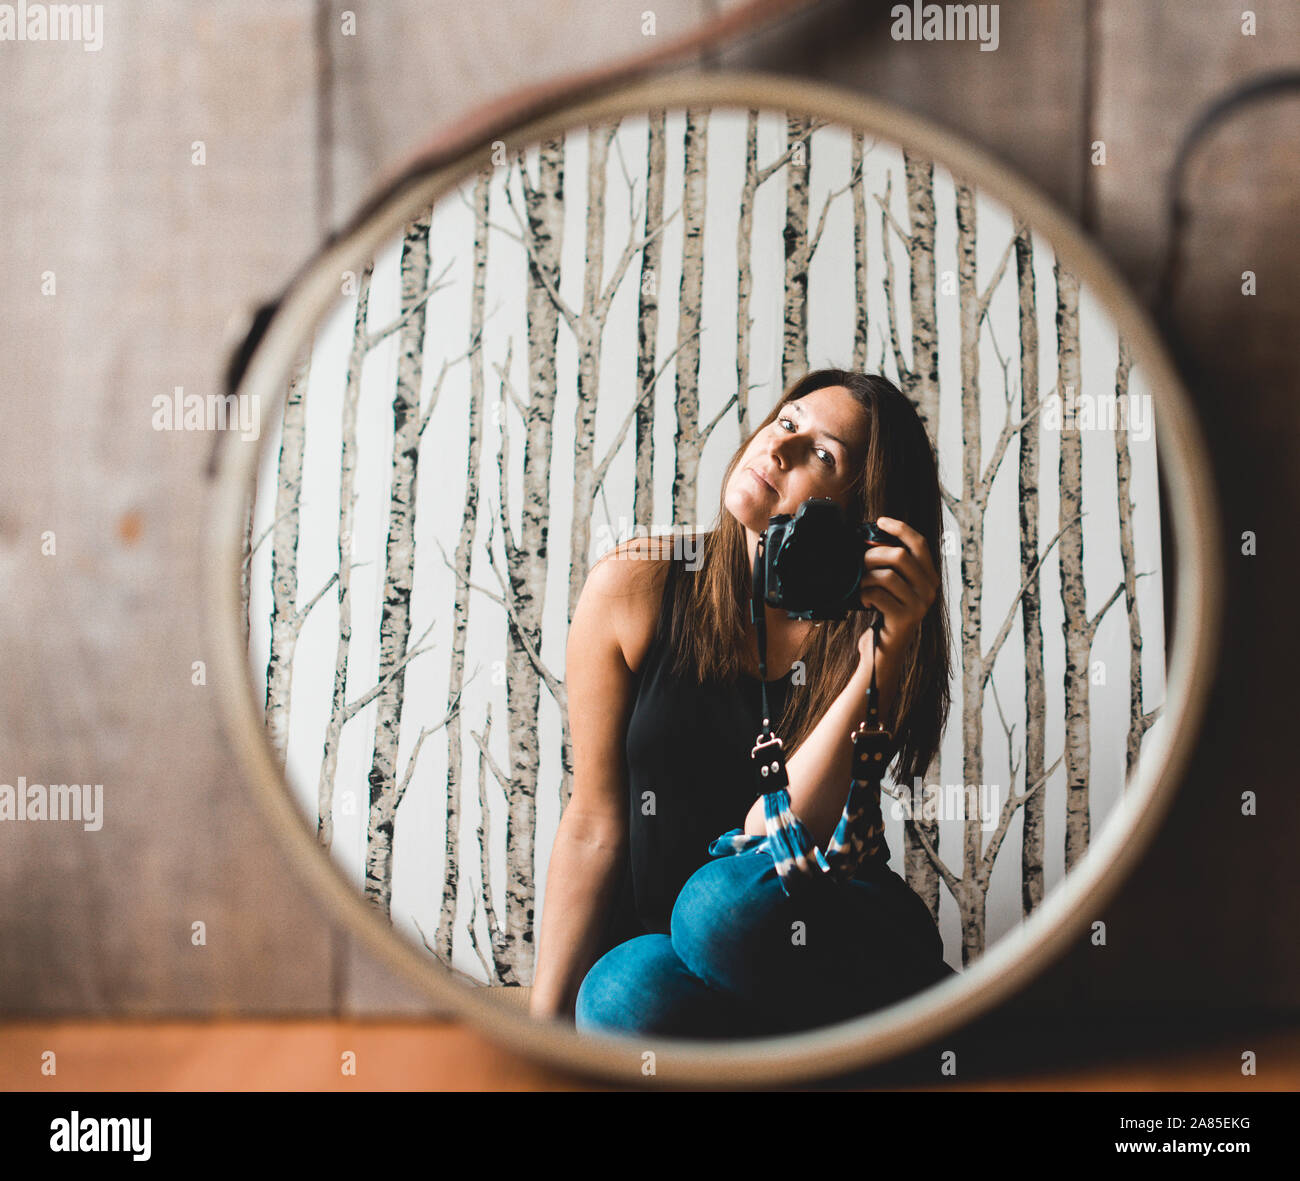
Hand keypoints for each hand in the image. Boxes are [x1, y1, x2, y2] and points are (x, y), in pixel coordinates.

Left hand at [855, 515, 939, 666]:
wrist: (883, 651)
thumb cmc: (883, 612)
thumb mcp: (891, 586)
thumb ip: (889, 564)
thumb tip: (869, 539)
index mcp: (929, 577)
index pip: (920, 543)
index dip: (900, 528)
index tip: (880, 521)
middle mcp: (930, 590)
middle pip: (899, 556)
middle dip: (872, 555)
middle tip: (858, 562)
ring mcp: (919, 605)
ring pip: (886, 575)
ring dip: (865, 578)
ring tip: (860, 586)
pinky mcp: (905, 619)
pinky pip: (876, 595)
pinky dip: (863, 595)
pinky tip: (863, 602)